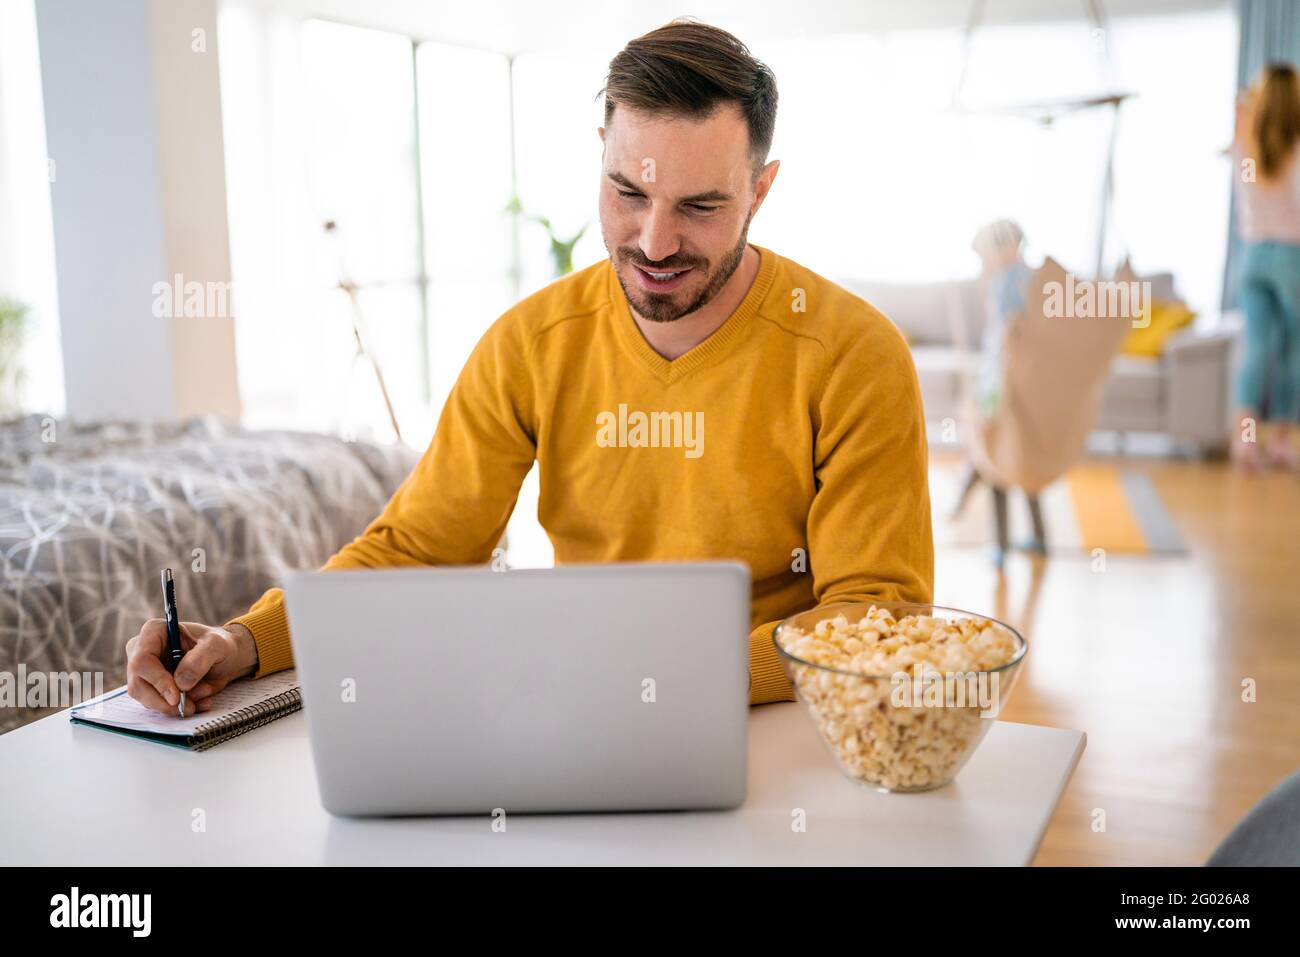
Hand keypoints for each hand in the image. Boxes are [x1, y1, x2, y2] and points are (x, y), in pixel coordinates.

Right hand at [125, 619, 257, 716]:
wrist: (226, 658)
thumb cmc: (219, 645)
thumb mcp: (217, 646)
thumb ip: (200, 660)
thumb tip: (180, 683)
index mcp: (154, 632)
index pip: (141, 661)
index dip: (157, 681)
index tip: (176, 696)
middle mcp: (142, 651)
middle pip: (138, 684)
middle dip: (164, 701)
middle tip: (189, 707)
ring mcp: (145, 672)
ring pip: (147, 699)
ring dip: (175, 706)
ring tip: (204, 694)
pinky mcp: (152, 687)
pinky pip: (158, 705)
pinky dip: (179, 709)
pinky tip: (199, 703)